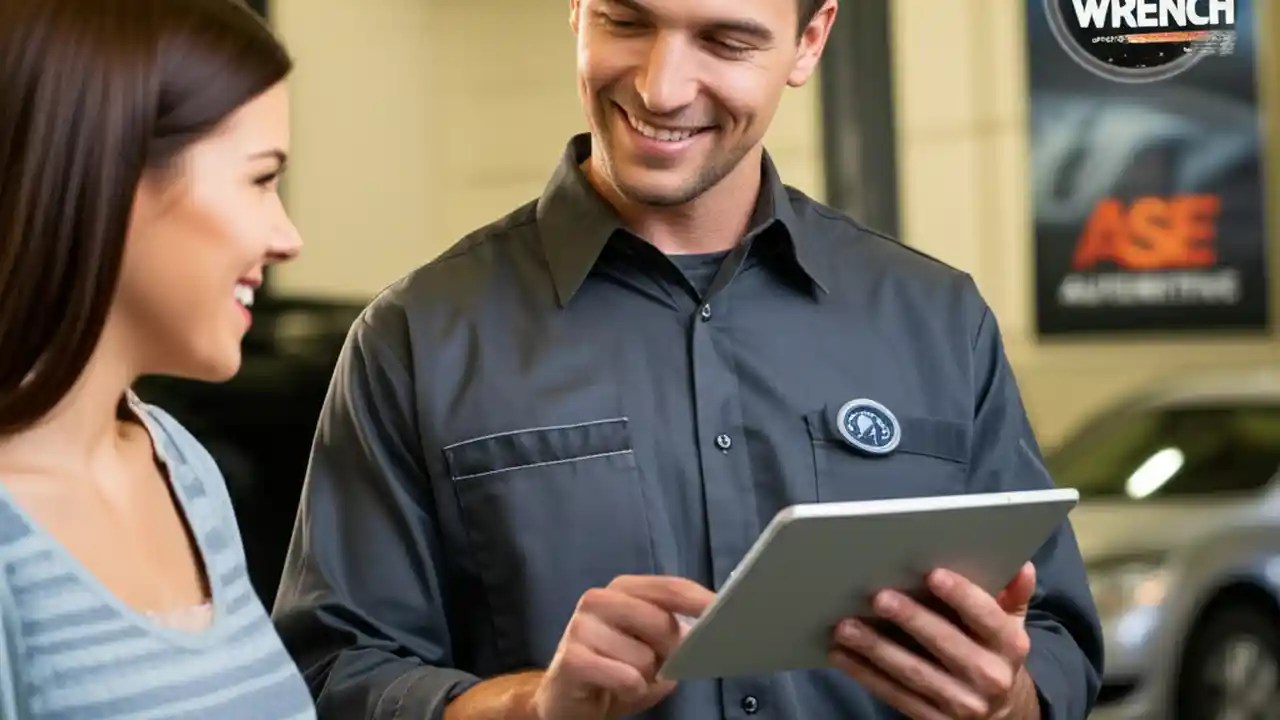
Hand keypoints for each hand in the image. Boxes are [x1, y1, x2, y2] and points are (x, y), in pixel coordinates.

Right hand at [532, 575, 715, 719]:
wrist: (567, 700)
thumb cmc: (616, 669)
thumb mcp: (653, 648)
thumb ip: (677, 632)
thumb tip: (710, 628)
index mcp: (622, 589)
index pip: (670, 588)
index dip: (700, 601)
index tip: (726, 612)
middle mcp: (599, 600)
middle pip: (660, 622)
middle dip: (668, 653)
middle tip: (656, 667)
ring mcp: (581, 626)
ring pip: (644, 658)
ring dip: (644, 678)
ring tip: (626, 679)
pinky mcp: (571, 658)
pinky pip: (625, 677)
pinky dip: (630, 690)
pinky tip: (616, 689)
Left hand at [829, 563, 1040, 719]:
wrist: (1003, 713)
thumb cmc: (994, 652)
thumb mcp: (1011, 623)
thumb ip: (1013, 594)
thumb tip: (1020, 565)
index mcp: (1010, 644)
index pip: (987, 616)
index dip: (961, 595)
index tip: (932, 574)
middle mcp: (990, 676)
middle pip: (946, 645)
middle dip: (911, 620)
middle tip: (878, 597)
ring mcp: (962, 704)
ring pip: (914, 674)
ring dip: (876, 650)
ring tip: (846, 627)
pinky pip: (895, 696)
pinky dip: (866, 675)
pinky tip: (841, 655)